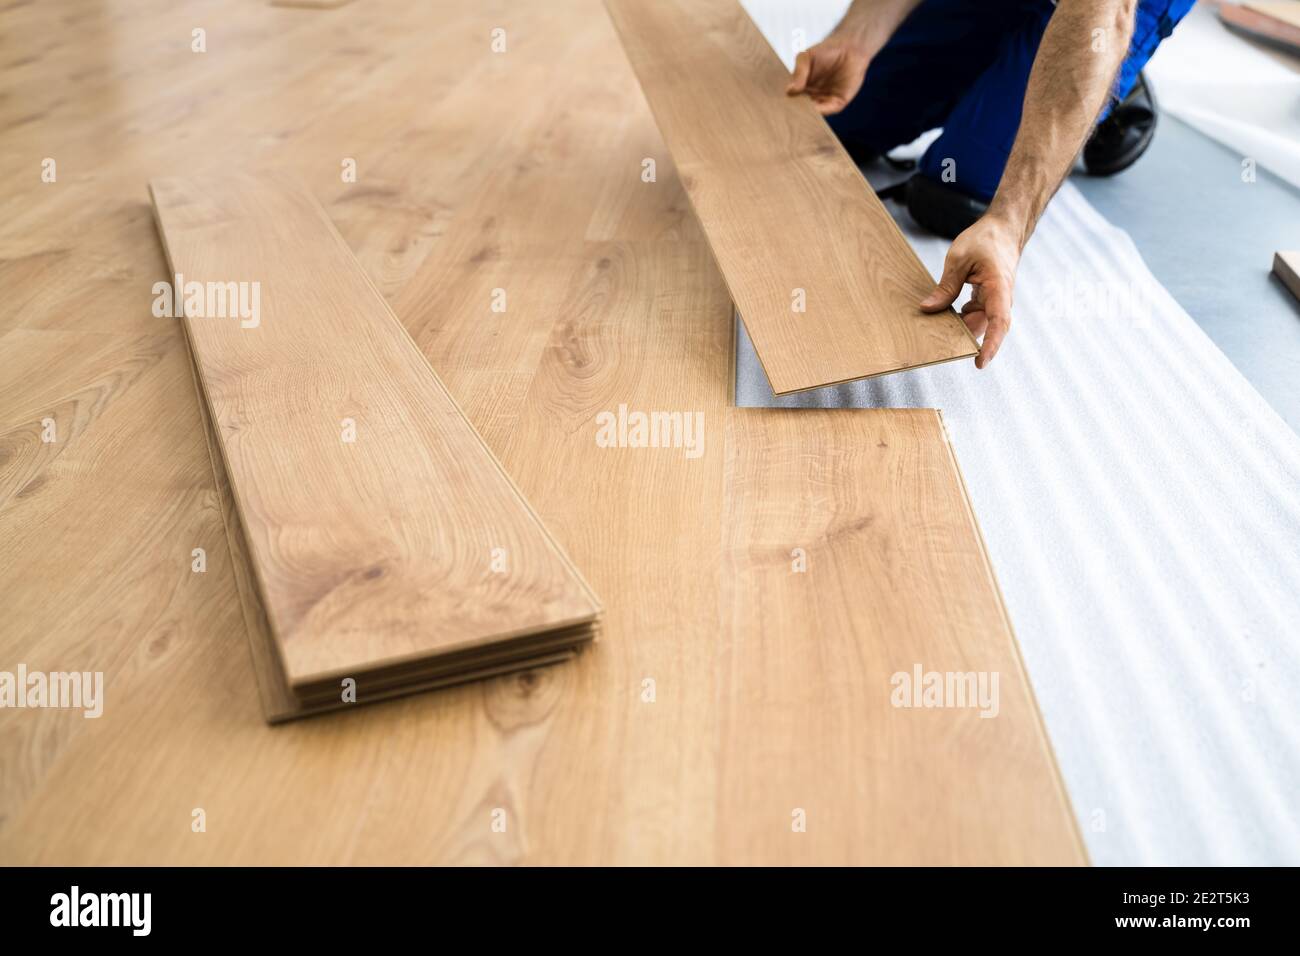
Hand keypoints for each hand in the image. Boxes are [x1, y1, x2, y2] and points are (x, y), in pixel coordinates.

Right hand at [786, 35, 870, 115]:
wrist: (850, 47)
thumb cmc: (826, 50)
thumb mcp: (806, 57)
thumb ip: (798, 72)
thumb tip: (789, 91)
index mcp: (801, 87)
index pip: (790, 99)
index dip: (783, 103)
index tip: (776, 107)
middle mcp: (811, 97)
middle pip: (800, 109)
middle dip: (794, 113)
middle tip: (785, 116)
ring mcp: (824, 101)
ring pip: (813, 113)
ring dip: (806, 114)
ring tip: (798, 115)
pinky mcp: (837, 103)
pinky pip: (827, 110)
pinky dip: (820, 112)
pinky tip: (814, 110)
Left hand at [919, 215, 1021, 368]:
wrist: (1003, 229)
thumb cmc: (985, 239)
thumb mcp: (959, 259)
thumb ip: (946, 286)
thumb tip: (927, 309)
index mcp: (998, 287)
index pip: (999, 322)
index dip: (990, 345)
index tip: (980, 362)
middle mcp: (1000, 298)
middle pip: (985, 327)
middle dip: (965, 339)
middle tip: (941, 346)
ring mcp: (995, 300)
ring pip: (978, 323)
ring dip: (960, 328)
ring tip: (938, 329)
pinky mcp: (987, 299)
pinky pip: (975, 315)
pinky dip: (960, 319)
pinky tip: (944, 317)